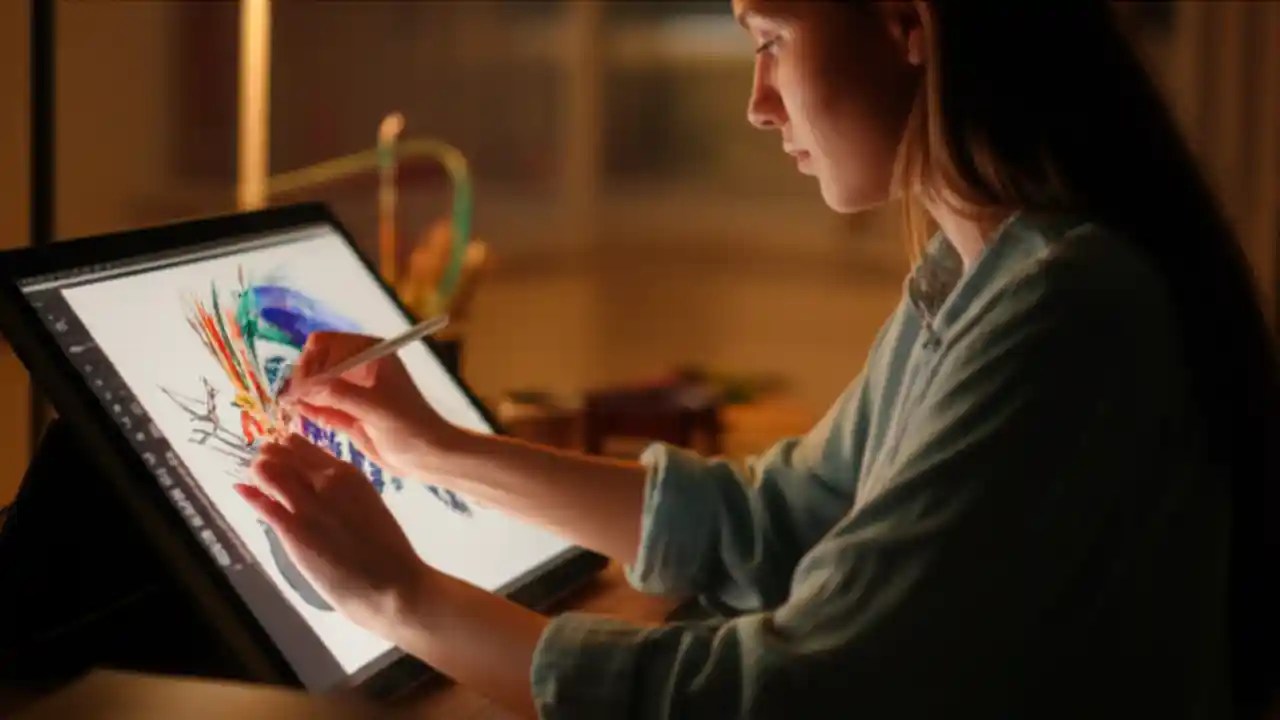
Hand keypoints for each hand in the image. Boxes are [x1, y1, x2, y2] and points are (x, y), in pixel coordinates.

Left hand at [238, 434, 433, 635]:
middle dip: (269, 456)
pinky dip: (251, 494)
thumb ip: (345, 496)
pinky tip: (242, 489)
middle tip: (263, 465)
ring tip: (255, 477)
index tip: (279, 453)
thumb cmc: (389, 553)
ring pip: (269, 472)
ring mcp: (308, 505)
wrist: (394, 586)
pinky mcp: (293, 531)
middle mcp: (327, 481)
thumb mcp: (368, 508)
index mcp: (350, 474)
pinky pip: (263, 503)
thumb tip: (324, 492)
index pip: (306, 448)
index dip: (287, 449)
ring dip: (259, 471)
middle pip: (284, 454)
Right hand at [280, 331, 464, 480]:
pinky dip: (309, 410)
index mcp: (370, 353)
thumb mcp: (374, 407)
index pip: (325, 343)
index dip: (310, 361)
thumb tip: (298, 388)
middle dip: (302, 380)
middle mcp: (358, 368)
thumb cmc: (408, 426)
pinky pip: (319, 407)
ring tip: (290, 409)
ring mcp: (351, 392)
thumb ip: (336, 394)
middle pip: (315, 363)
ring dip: (301, 396)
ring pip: (314, 386)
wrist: (427, 456)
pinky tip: (300, 416)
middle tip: (292, 400)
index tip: (305, 386)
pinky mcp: (347, 414)